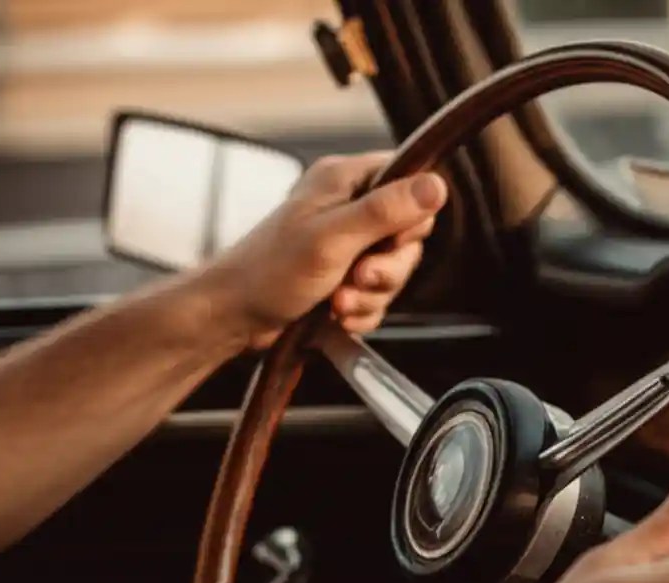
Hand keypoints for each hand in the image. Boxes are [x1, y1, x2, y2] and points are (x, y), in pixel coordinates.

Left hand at [195, 151, 447, 347]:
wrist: (232, 317)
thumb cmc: (268, 271)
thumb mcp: (333, 237)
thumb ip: (385, 211)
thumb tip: (435, 185)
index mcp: (344, 180)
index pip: (409, 182)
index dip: (411, 216)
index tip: (390, 240)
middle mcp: (348, 207)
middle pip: (407, 235)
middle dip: (388, 267)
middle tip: (359, 277)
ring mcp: (346, 245)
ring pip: (393, 270)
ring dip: (372, 295)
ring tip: (338, 301)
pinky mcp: (343, 277)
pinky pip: (377, 296)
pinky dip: (362, 310)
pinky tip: (338, 315)